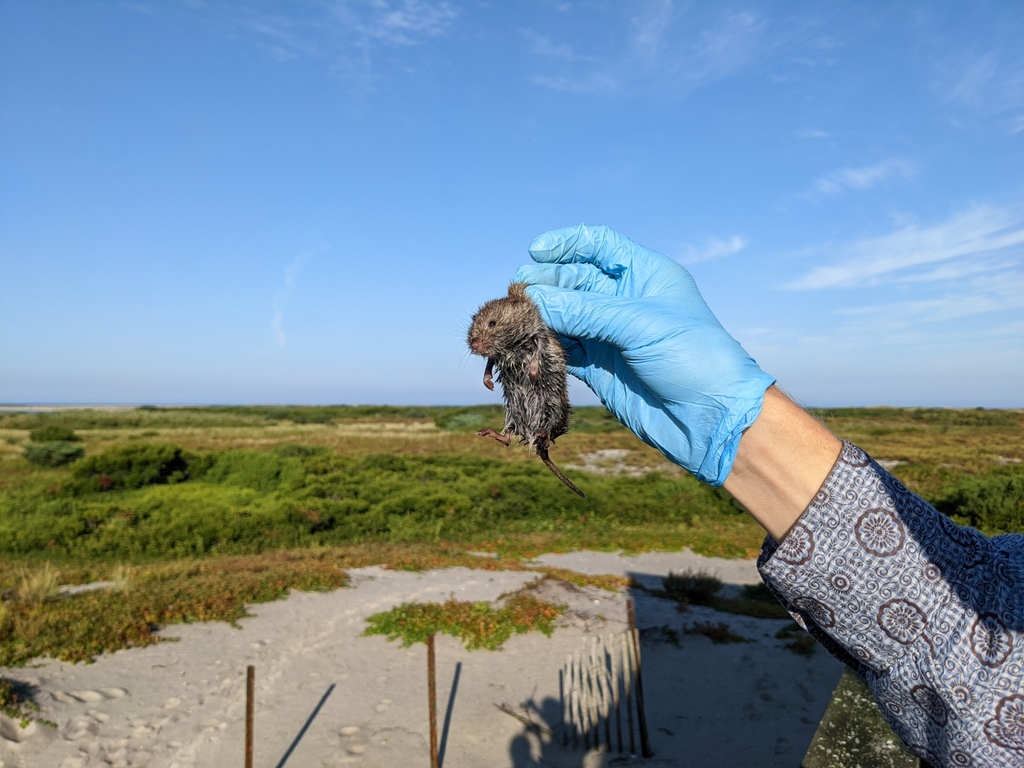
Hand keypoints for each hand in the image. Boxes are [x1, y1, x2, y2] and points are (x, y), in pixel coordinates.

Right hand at [514, 224, 774, 485]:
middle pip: (575, 280)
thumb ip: (585, 310)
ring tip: (515, 318)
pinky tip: (528, 345)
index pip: (600, 246)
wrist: (709, 419)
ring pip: (565, 315)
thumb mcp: (639, 324)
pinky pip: (564, 349)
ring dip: (541, 316)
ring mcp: (611, 334)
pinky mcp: (600, 367)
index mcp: (646, 275)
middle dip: (547, 283)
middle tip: (519, 290)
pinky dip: (545, 346)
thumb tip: (535, 298)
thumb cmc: (692, 358)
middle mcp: (626, 301)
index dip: (568, 243)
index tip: (536, 250)